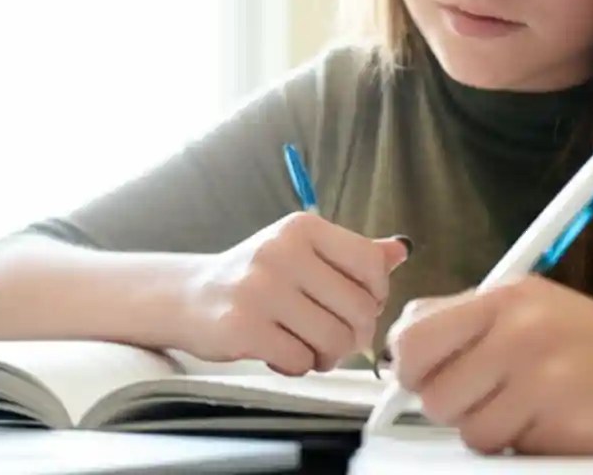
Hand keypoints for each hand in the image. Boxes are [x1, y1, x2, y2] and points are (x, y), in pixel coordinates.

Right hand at [178, 212, 408, 374]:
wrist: (191, 296)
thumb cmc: (256, 277)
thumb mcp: (303, 253)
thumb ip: (352, 254)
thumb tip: (401, 251)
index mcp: (303, 228)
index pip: (371, 265)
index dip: (374, 296)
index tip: (355, 305)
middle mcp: (281, 251)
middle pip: (359, 310)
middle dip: (352, 335)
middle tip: (332, 337)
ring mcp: (260, 289)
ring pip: (333, 340)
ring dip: (326, 354)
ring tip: (307, 345)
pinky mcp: (243, 326)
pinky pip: (300, 360)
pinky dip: (297, 365)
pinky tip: (279, 351)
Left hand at [387, 276, 592, 454]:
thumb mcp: (530, 307)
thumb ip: (466, 321)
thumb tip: (402, 347)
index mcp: (503, 298)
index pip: (413, 335)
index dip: (411, 367)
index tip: (428, 375)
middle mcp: (519, 331)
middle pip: (432, 392)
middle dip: (450, 406)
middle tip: (485, 398)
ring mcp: (543, 377)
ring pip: (467, 431)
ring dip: (491, 431)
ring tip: (528, 409)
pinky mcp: (565, 424)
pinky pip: (509, 451)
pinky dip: (524, 447)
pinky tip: (554, 423)